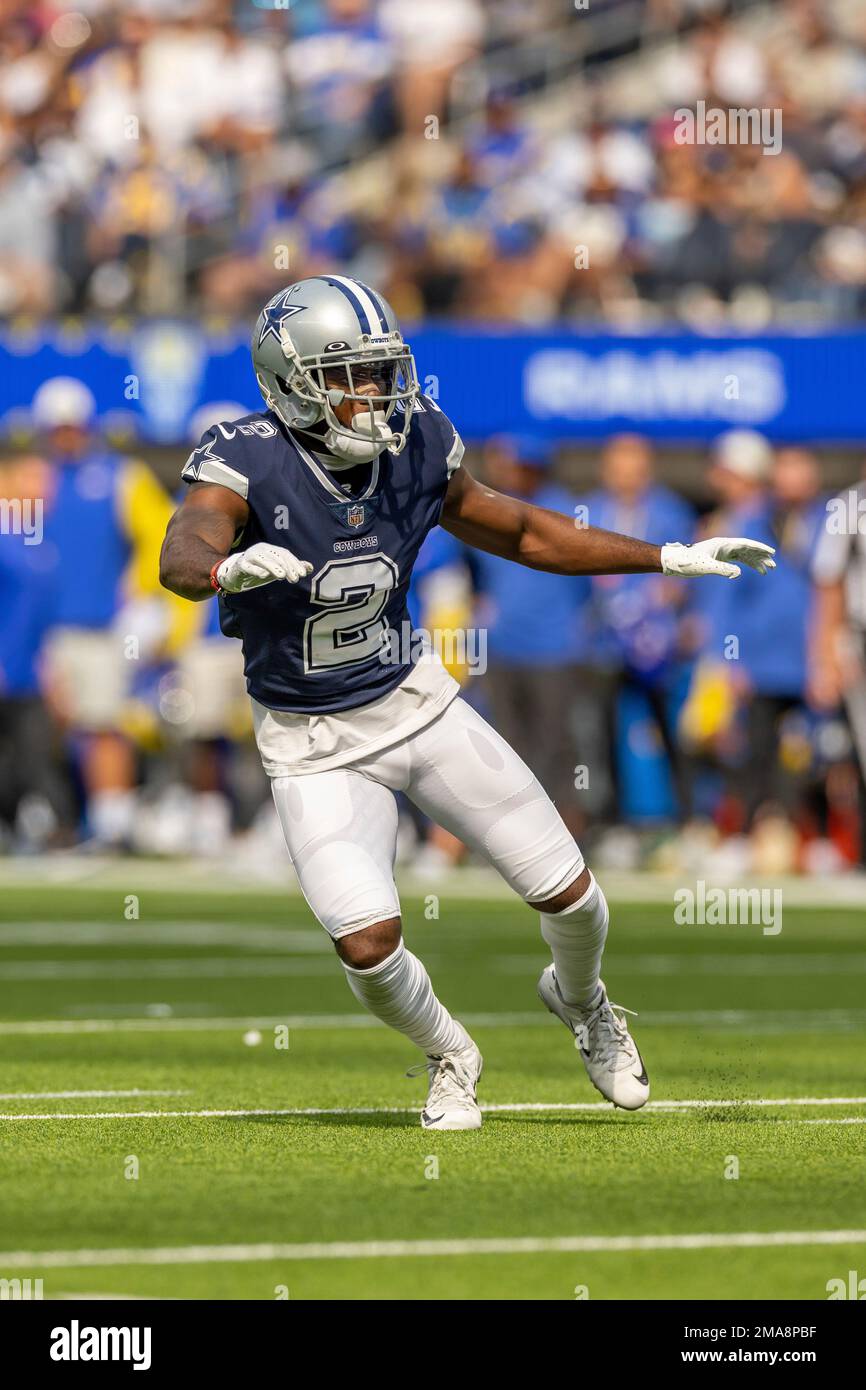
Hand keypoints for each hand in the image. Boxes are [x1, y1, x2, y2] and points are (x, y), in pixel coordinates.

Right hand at [216, 542, 312, 593]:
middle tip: (295, 579)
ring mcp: (249, 556)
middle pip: (276, 556)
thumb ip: (291, 567)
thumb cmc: (259, 570)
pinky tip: (263, 575)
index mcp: (270, 550)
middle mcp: (261, 550)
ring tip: (282, 576)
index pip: (285, 555)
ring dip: (273, 567)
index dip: (294, 563)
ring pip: (262, 559)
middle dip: (287, 567)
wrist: (235, 574)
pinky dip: (255, 570)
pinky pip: (247, 566)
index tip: (302, 574)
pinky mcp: (240, 565)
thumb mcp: (277, 570)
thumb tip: (310, 567)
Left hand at [660, 537, 775, 579]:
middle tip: (773, 566)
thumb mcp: (705, 567)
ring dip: (756, 562)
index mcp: (723, 544)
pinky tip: (753, 570)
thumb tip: (739, 573)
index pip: (746, 544)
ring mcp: (722, 552)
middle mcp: (724, 545)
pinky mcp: (719, 558)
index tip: (772, 552)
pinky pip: (737, 560)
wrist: (674, 562)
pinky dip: (746, 564)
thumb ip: (722, 570)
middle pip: (747, 549)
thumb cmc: (688, 562)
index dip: (760, 548)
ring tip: (767, 570)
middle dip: (761, 557)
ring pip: (744, 555)